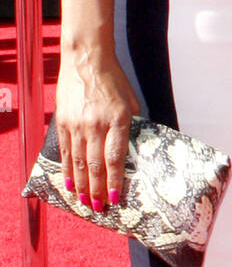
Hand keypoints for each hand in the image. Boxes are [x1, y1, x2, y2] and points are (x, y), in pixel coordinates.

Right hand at [56, 50, 139, 209]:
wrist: (86, 59)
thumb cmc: (113, 79)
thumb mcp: (130, 100)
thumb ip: (131, 124)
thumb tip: (132, 148)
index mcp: (119, 118)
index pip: (115, 158)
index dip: (114, 181)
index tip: (115, 199)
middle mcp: (97, 124)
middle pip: (95, 165)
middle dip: (97, 190)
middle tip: (99, 208)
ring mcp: (77, 124)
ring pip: (79, 162)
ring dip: (82, 186)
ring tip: (85, 202)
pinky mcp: (63, 122)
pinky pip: (66, 152)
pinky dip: (67, 170)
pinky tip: (69, 184)